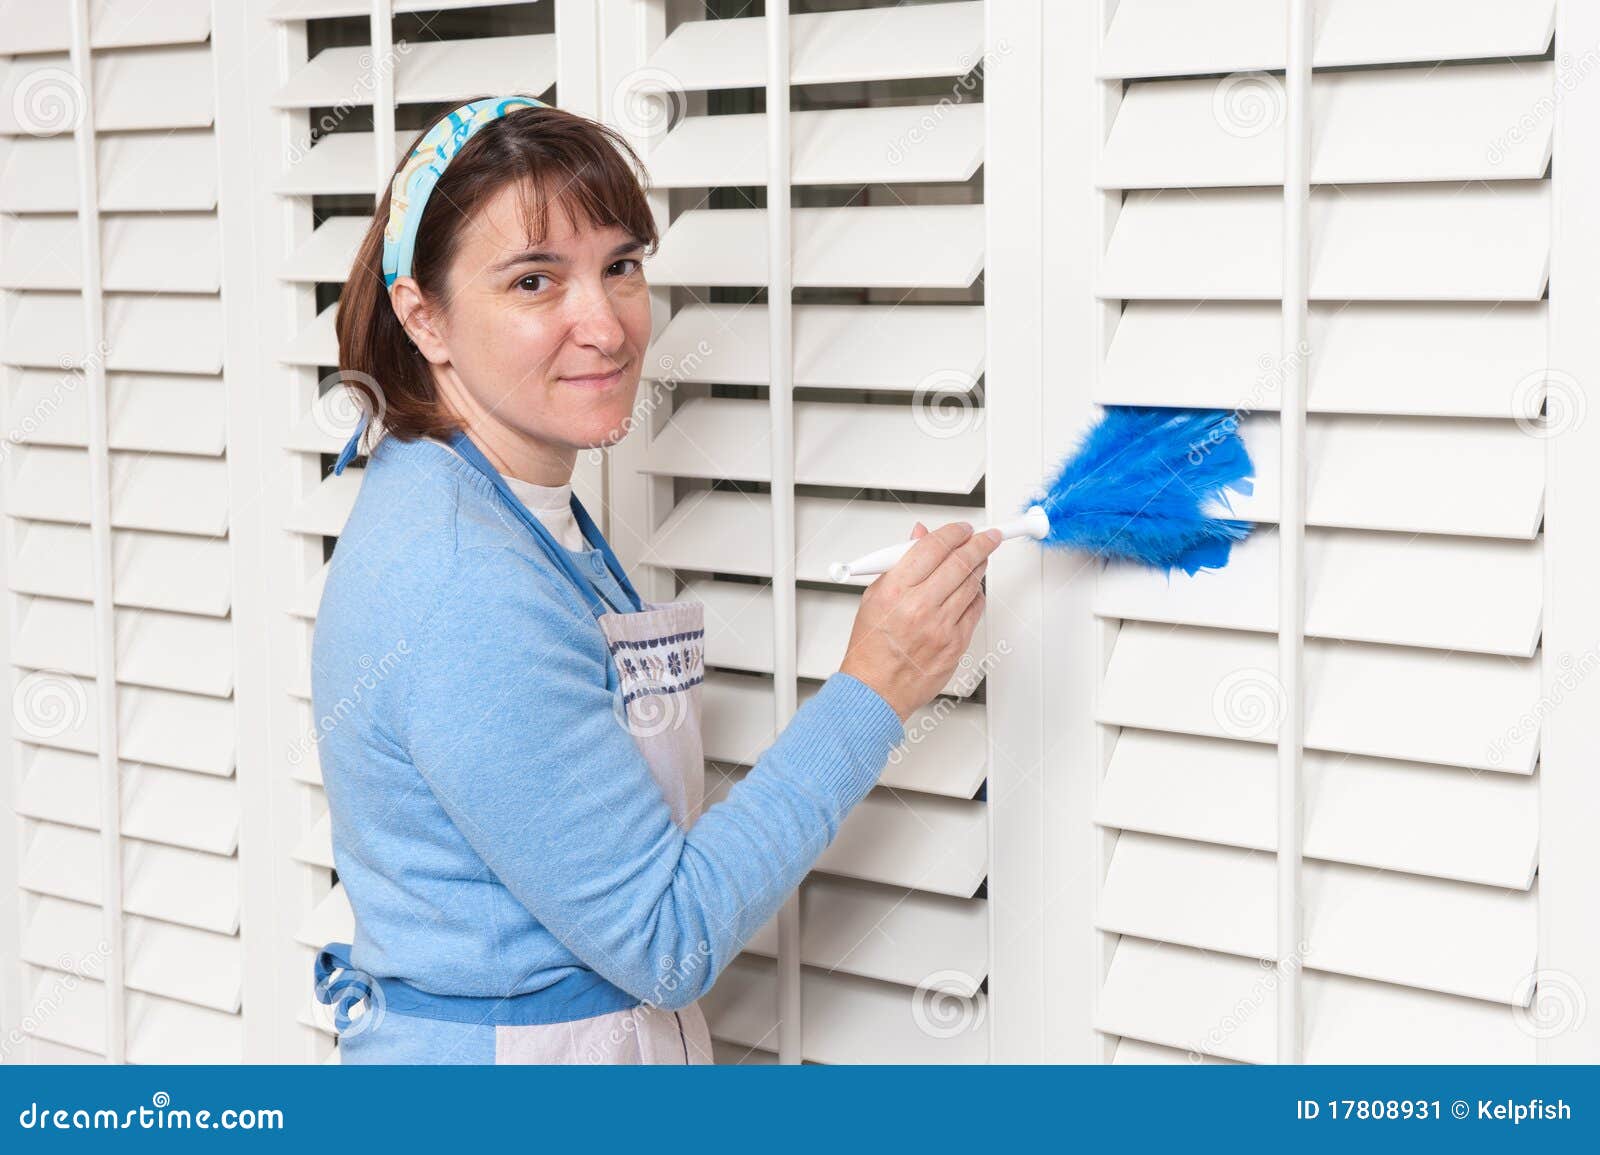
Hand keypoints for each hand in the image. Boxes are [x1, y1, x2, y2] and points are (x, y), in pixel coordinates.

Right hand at [839, 519, 1001, 722]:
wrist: (876, 689)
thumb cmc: (871, 647)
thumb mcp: (874, 596)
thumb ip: (900, 564)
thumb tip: (920, 537)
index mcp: (896, 590)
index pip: (934, 547)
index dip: (954, 532)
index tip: (963, 528)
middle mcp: (920, 606)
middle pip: (961, 562)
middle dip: (980, 543)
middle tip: (988, 536)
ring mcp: (941, 627)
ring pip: (972, 584)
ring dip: (980, 567)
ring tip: (980, 559)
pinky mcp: (956, 644)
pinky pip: (975, 610)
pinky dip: (976, 595)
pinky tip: (972, 590)